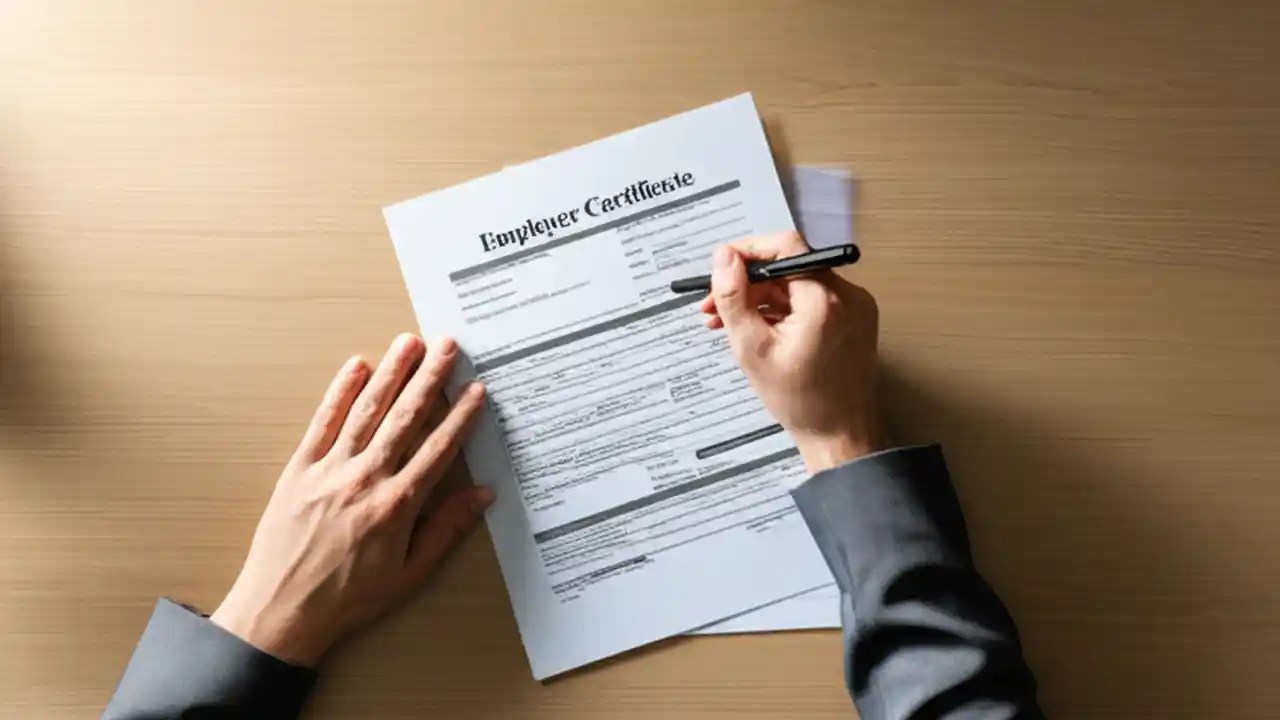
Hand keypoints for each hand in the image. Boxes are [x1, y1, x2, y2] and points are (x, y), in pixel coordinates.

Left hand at [210, 334, 492, 665]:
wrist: (281, 611)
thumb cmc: (348, 600)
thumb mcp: (409, 574)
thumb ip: (447, 529)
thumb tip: (482, 494)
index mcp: (397, 506)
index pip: (438, 449)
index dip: (461, 417)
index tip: (476, 390)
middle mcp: (364, 480)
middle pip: (405, 418)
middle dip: (430, 378)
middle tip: (447, 345)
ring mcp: (329, 471)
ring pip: (367, 411)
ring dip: (390, 373)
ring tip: (408, 342)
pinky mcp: (299, 470)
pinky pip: (323, 423)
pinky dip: (340, 392)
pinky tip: (356, 367)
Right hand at [701, 232, 887, 472]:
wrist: (840, 434)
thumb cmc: (802, 402)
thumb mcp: (751, 349)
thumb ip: (733, 298)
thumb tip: (723, 259)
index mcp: (823, 300)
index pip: (784, 247)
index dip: (747, 251)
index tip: (722, 267)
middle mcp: (847, 296)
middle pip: (788, 267)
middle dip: (748, 283)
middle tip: (715, 304)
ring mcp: (854, 307)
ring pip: (797, 284)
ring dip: (762, 298)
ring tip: (729, 322)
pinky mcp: (853, 319)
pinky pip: (811, 300)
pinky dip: (783, 309)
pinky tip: (758, 328)